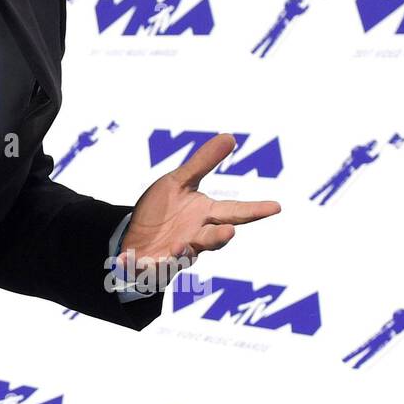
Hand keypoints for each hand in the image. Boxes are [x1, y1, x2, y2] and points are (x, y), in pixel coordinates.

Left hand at [117, 134, 280, 285]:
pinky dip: (141, 264)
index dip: (255, 210)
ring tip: (178, 247)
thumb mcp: (179, 182)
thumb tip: (230, 136)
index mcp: (205, 215)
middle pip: (213, 239)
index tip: (276, 206)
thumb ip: (203, 163)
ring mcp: (177, 254)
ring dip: (183, 252)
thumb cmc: (163, 210)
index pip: (234, 211)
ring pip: (185, 256)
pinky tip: (127, 259)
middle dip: (219, 237)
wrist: (136, 236)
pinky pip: (151, 267)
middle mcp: (196, 237)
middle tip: (229, 231)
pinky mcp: (155, 265)